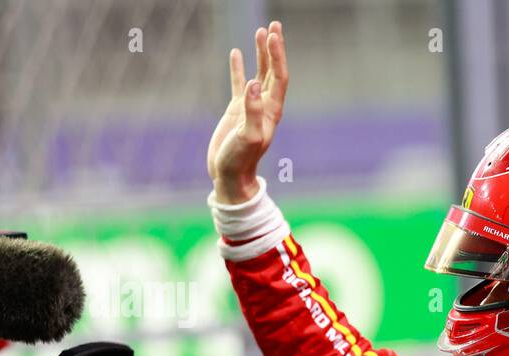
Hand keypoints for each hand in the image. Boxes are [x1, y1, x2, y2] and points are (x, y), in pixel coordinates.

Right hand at [207, 20, 288, 204]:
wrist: (229, 176)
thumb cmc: (239, 160)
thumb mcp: (247, 137)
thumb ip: (252, 111)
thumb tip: (253, 84)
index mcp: (272, 111)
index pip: (278, 77)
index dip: (277, 56)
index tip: (273, 35)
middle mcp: (265, 106)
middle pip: (273, 71)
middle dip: (274, 48)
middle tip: (274, 26)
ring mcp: (251, 106)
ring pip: (259, 73)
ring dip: (261, 54)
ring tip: (260, 32)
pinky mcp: (237, 110)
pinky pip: (239, 83)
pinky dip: (239, 67)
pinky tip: (236, 52)